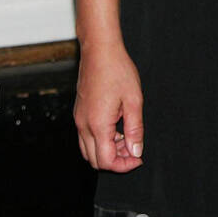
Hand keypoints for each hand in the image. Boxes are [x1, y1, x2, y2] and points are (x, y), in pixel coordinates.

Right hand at [74, 39, 144, 170]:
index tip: (138, 158)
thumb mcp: (134, 100)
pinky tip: (116, 128)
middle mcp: (84, 125)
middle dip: (115, 161)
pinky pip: (86, 137)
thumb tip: (136, 151)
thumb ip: (135, 129)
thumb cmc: (117, 70)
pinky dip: (101, 140)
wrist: (100, 51)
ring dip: (107, 151)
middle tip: (133, 150)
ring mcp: (79, 119)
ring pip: (88, 150)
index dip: (124, 165)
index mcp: (97, 124)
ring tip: (126, 138)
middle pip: (94, 160)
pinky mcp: (80, 113)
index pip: (106, 161)